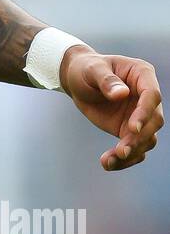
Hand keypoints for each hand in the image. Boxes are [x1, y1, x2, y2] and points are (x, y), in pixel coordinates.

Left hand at [60, 47, 163, 170]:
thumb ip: (106, 80)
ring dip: (132, 152)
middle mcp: (146, 97)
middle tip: (121, 150)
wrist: (78, 81)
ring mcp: (140, 115)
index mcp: (142, 75)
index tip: (133, 128)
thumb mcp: (92, 69)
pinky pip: (134, 148)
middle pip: (154, 121)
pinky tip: (108, 164)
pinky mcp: (130, 130)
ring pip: (147, 139)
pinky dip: (124, 160)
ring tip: (108, 160)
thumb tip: (122, 94)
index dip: (144, 113)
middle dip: (139, 138)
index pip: (152, 95)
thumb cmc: (86, 69)